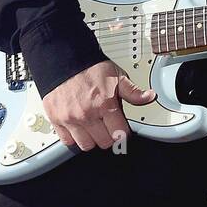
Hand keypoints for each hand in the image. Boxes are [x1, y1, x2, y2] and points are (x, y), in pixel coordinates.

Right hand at [41, 60, 156, 151]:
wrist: (64, 60)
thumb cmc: (90, 68)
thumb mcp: (117, 77)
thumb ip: (133, 91)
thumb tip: (149, 97)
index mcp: (105, 105)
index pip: (120, 134)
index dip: (123, 132)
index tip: (121, 128)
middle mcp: (87, 114)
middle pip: (104, 143)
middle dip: (109, 136)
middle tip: (107, 126)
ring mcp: (70, 119)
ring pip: (86, 145)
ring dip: (92, 139)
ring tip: (93, 127)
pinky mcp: (56, 120)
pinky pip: (68, 141)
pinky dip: (74, 138)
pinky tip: (79, 127)